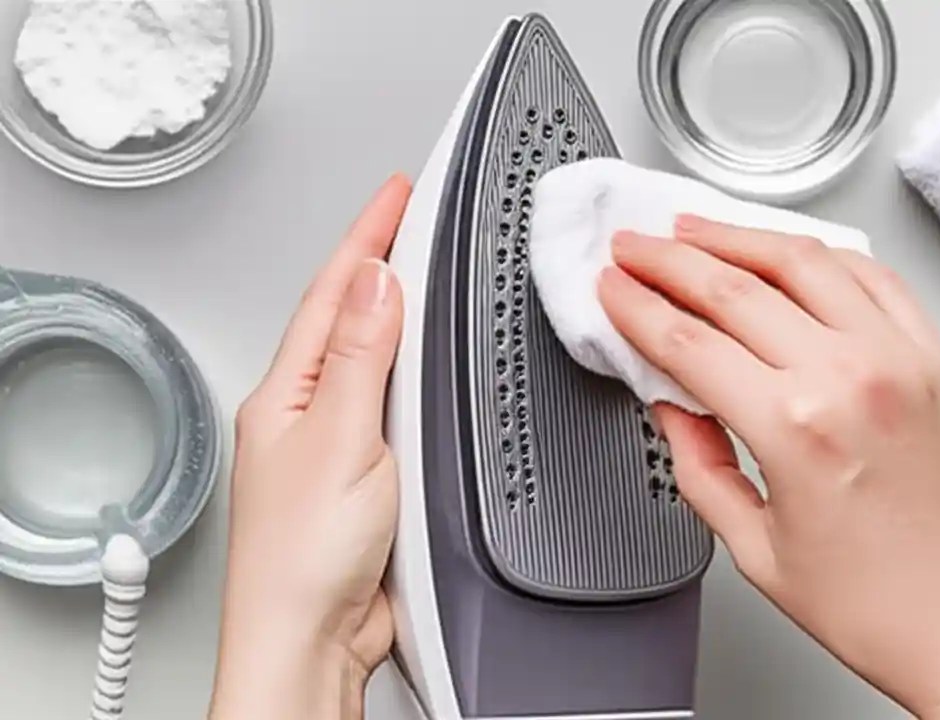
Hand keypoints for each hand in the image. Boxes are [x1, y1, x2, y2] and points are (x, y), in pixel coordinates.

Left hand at [209, 176, 410, 719]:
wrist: (309, 640)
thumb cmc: (305, 559)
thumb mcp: (342, 440)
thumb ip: (362, 360)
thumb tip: (376, 283)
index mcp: (289, 394)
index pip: (333, 294)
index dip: (366, 237)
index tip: (396, 193)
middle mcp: (305, 414)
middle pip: (345, 319)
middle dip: (375, 262)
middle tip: (408, 217)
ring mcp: (335, 447)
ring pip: (368, 363)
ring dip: (392, 315)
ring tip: (418, 272)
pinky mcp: (365, 480)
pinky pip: (388, 408)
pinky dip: (409, 376)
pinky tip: (425, 373)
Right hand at [598, 216, 939, 718]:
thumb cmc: (879, 610)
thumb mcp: (757, 551)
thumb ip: (700, 468)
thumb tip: (673, 409)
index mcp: (794, 430)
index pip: (688, 341)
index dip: (636, 307)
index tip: (612, 288)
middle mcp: (852, 379)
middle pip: (736, 287)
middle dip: (670, 259)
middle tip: (635, 247)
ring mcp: (904, 362)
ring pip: (806, 262)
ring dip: (741, 237)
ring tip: (699, 232)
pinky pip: (877, 279)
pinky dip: (826, 255)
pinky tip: (795, 252)